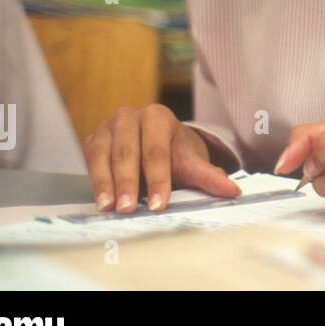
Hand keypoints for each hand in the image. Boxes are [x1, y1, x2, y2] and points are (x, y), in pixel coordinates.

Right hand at [83, 103, 239, 212]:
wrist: (156, 145)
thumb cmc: (173, 154)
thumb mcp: (191, 163)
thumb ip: (210, 177)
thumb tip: (234, 191)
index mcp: (158, 116)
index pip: (157, 151)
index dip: (158, 179)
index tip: (159, 204)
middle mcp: (130, 116)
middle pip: (128, 152)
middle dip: (128, 182)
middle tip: (128, 209)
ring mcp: (109, 127)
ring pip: (105, 155)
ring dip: (106, 183)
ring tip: (109, 208)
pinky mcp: (93, 140)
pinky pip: (91, 159)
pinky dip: (95, 180)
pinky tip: (100, 201)